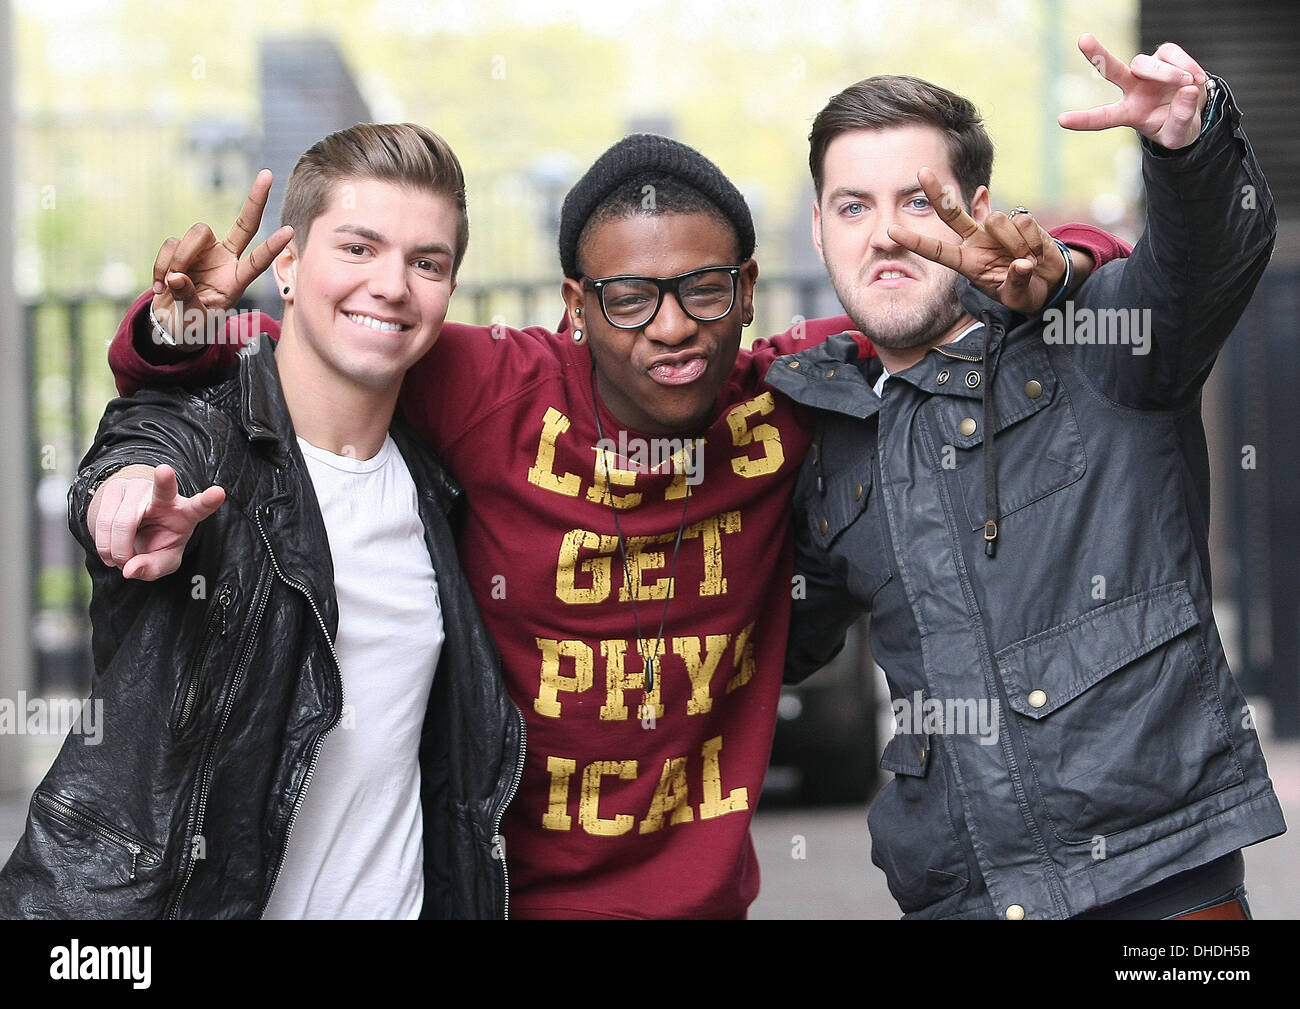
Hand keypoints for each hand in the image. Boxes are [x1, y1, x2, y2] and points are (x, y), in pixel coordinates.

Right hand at [88, 465, 225, 579]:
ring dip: (117, 552)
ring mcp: (138, 489)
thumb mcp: (163, 560)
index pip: (199, 507)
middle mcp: (164, 497)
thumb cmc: (156, 542)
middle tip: (165, 471)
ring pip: (122, 522)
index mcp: (185, 513)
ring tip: (122, 559)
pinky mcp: (115, 490)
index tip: (219, 492)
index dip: (208, 501)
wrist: (132, 528)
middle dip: (165, 480)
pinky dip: (104, 546)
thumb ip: (153, 568)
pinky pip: (102, 522)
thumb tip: (130, 569)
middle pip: (164, 489)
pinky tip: (111, 552)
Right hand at [150, 169, 293, 345]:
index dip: (272, 247)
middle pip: (242, 224)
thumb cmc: (190, 323)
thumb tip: (177, 278)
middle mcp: (225, 259)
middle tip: (268, 175)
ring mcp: (204, 251)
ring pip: (196, 233)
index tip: (289, 231)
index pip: (258, 260)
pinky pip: (170, 244)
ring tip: (172, 285)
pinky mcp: (180, 247)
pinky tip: (160, 285)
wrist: (170, 321)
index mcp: (237, 280)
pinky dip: (161, 265)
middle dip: (255, 200)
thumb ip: (187, 299)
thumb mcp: (193, 319)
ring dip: (180, 257)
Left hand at [886, 168, 1068, 312]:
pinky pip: (1023, 221)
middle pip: (951, 212)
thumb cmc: (1024, 291)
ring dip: (1015, 244)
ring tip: (1027, 261)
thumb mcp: (1017, 297)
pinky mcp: (1020, 218)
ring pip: (997, 221)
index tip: (892, 231)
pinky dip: (1033, 240)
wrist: (1048, 281)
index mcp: (967, 262)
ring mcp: (997, 227)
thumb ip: (1015, 282)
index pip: (937, 250)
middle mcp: (977, 239)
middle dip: (936, 192)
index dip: (915, 241)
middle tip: (922, 171)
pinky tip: (1036, 252)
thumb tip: (1021, 264)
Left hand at [1058, 34, 1208, 149]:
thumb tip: (1186, 90)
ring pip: (1147, 64)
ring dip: (1169, 74)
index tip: (1062, 120)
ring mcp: (1147, 71)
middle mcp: (1132, 89)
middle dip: (1097, 54)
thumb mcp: (1178, 135)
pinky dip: (1186, 65)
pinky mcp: (1164, 55)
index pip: (1102, 118)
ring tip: (1188, 85)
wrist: (1194, 111)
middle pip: (1111, 70)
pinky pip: (1170, 54)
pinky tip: (1195, 79)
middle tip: (1082, 39)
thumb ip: (1180, 120)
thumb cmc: (1177, 126)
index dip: (1083, 119)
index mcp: (1128, 113)